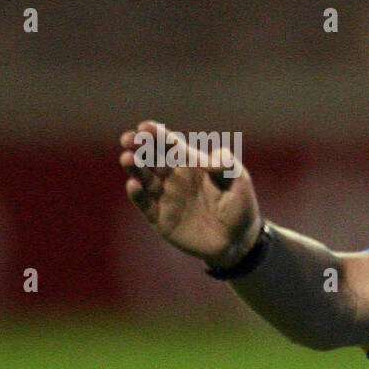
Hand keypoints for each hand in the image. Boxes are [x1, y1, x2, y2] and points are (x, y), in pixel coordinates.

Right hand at [117, 121, 261, 267]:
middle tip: (129, 139)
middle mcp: (174, 178)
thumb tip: (206, 159)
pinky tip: (134, 185)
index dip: (157, 135)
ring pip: (144, 179)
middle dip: (139, 147)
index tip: (145, 127)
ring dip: (135, 168)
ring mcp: (165, 198)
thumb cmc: (241, 207)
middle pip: (152, 158)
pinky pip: (145, 205)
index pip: (170, 145)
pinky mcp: (160, 219)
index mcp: (191, 164)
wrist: (238, 241)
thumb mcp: (240, 181)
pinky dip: (137, 195)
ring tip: (128, 158)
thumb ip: (227, 164)